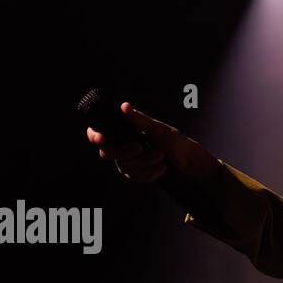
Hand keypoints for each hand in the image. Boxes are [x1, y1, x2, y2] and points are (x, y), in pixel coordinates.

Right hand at [86, 102, 219, 183]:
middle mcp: (123, 146)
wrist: (188, 161)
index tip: (102, 138)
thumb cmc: (174, 141)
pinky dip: (148, 173)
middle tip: (142, 147)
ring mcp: (129, 161)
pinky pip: (134, 176)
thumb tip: (124, 106)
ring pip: (124, 166)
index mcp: (124, 131)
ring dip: (144, 163)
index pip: (99, 134)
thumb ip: (138, 120)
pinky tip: (160, 169)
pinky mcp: (137, 173)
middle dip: (126, 152)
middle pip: (108, 153)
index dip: (94, 135)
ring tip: (161, 157)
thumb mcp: (156, 128)